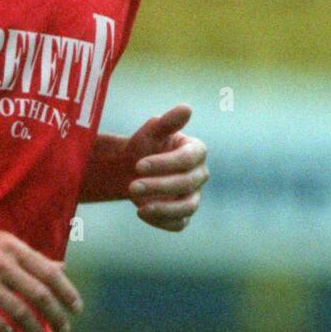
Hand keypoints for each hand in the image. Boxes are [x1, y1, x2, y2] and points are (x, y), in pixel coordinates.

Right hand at [0, 219, 82, 331]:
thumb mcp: (2, 242)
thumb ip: (32, 257)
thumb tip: (62, 266)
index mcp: (13, 249)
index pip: (49, 273)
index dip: (67, 293)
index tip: (76, 309)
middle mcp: (2, 264)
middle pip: (39, 295)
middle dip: (56, 316)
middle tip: (64, 331)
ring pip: (19, 311)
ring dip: (34, 329)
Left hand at [125, 104, 208, 231]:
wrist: (131, 169)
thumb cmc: (144, 146)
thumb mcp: (152, 131)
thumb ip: (168, 122)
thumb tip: (186, 108)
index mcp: (196, 151)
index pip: (188, 159)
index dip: (164, 163)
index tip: (138, 165)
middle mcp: (200, 174)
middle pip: (187, 183)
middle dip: (159, 186)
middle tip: (131, 186)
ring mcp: (193, 196)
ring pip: (187, 207)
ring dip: (163, 208)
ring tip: (138, 206)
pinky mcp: (183, 215)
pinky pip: (179, 224)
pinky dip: (161, 221)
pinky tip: (141, 212)